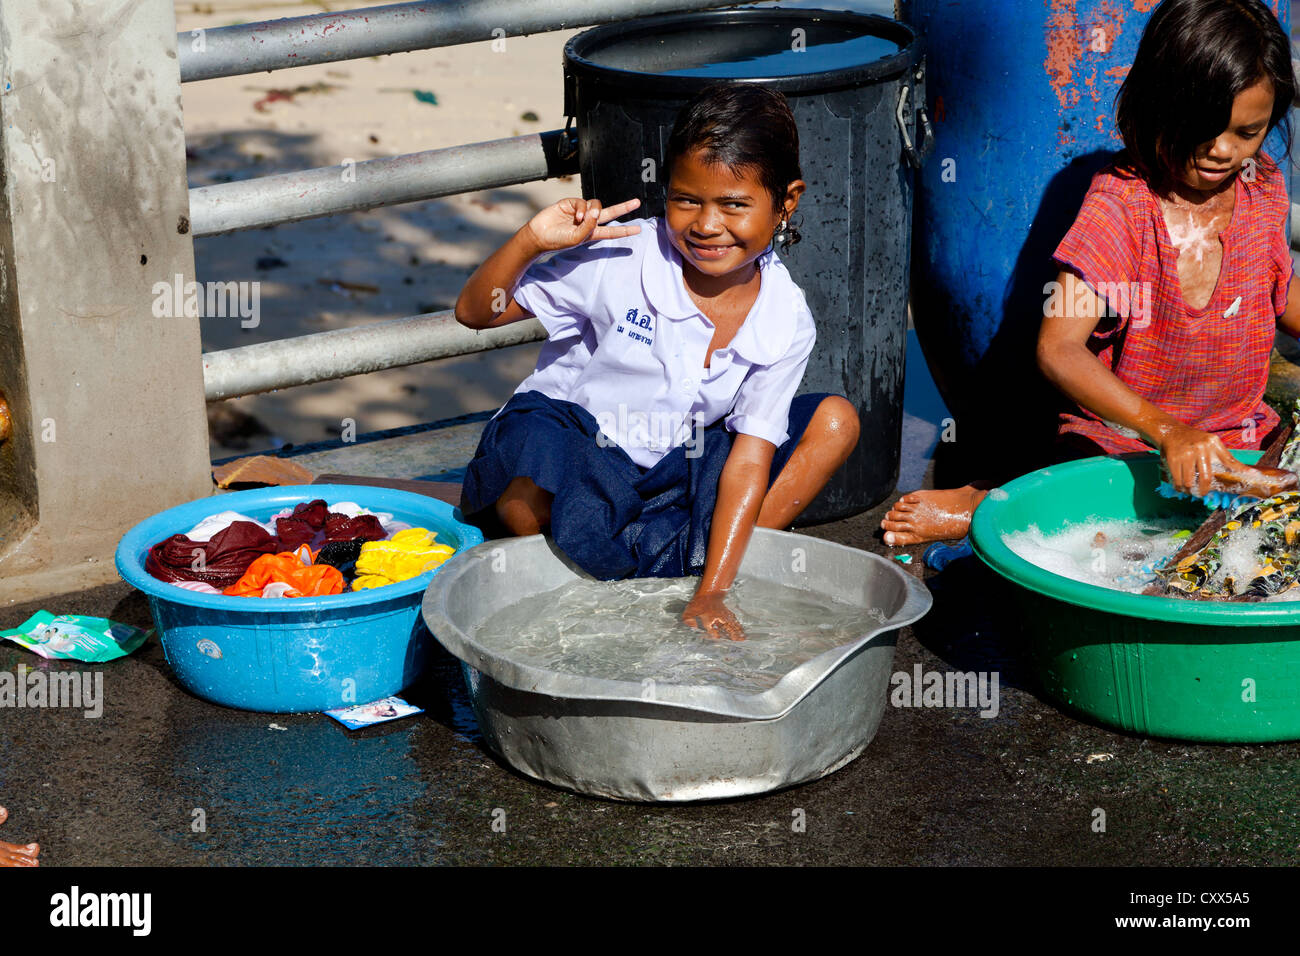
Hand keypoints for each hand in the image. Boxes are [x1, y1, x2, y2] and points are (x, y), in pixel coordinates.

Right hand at [523, 197, 641, 252]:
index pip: (612, 231)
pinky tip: (575, 217)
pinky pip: (583, 202)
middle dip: (624, 207)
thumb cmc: (559, 241)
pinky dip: (582, 209)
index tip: (638, 230)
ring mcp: (581, 211)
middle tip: (637, 202)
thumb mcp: (577, 238)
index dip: (625, 230)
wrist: (540, 234)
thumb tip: (596, 210)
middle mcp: (589, 221)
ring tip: (582, 220)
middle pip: (610, 213)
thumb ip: (589, 226)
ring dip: (592, 211)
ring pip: (596, 204)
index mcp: (592, 233)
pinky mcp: (571, 203)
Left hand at [682, 591, 745, 641]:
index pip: (712, 629)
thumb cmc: (699, 602)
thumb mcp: (690, 610)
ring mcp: (723, 614)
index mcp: (708, 618)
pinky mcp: (726, 612)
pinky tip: (740, 628)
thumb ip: (688, 619)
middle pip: (726, 628)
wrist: (709, 592)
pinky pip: (733, 620)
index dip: (715, 635)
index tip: (718, 638)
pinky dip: (737, 625)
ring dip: (737, 631)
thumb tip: (692, 626)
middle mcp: (718, 617)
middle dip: (732, 635)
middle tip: (736, 641)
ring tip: (742, 638)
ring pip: (732, 624)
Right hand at [1157, 422, 1245, 497]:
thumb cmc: (1194, 440)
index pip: (1229, 460)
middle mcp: (1201, 447)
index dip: (1241, 469)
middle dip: (1204, 489)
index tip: (1254, 476)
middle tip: (1203, 493)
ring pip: (1189, 481)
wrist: (1171, 432)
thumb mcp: (1211, 444)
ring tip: (1189, 491)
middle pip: (1206, 477)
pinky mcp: (1173, 459)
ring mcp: (1186, 453)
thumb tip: (1249, 473)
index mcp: (1213, 443)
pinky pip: (1177, 479)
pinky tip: (1180, 487)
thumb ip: (1226, 458)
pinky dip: (1178, 486)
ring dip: (1189, 490)